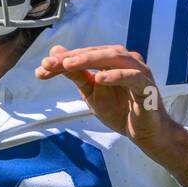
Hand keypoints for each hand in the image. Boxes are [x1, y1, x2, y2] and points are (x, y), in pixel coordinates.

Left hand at [36, 43, 171, 140]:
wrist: (145, 134)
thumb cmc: (120, 110)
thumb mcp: (91, 93)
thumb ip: (76, 73)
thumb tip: (55, 53)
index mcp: (112, 59)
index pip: (84, 55)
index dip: (62, 61)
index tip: (40, 69)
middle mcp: (126, 59)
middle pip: (96, 53)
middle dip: (72, 58)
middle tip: (49, 64)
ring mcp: (138, 71)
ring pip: (113, 58)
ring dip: (90, 59)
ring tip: (69, 65)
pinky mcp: (147, 86)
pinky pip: (132, 76)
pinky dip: (116, 76)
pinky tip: (99, 79)